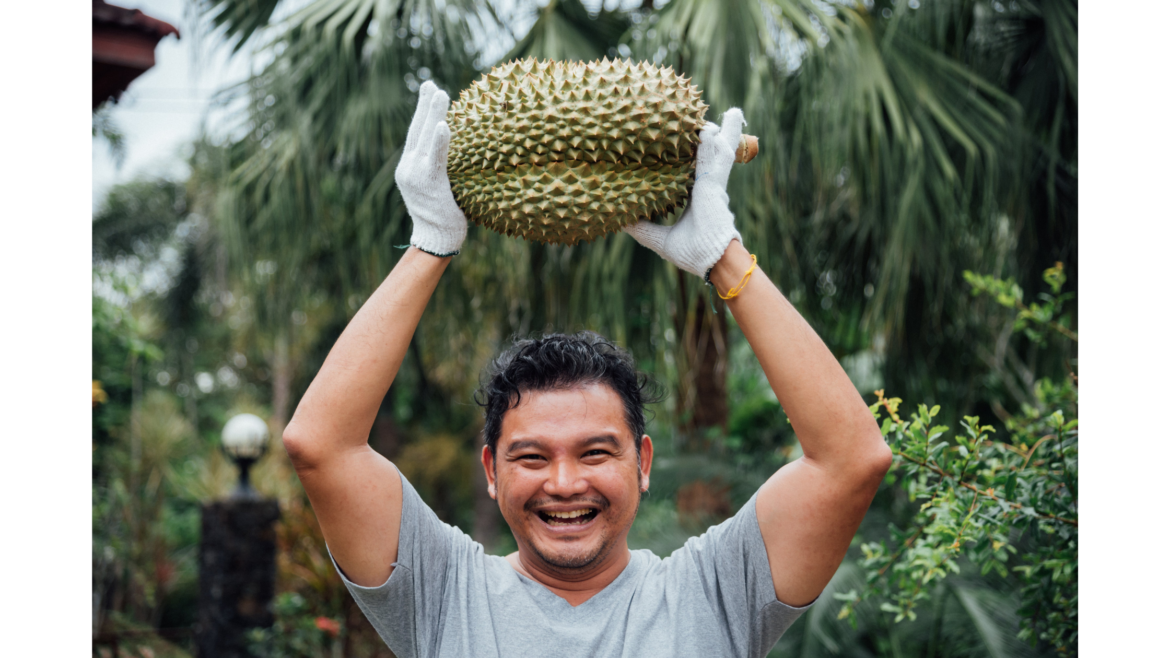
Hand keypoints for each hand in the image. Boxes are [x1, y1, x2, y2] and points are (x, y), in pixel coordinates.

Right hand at [396, 81, 466, 256]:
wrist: (436, 239)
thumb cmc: (447, 218)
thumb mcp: (442, 189)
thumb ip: (445, 170)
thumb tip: (468, 153)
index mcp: (410, 168)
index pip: (416, 134)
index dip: (422, 112)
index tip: (428, 90)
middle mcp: (408, 168)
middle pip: (415, 130)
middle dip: (424, 105)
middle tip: (430, 84)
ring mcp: (415, 175)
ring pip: (423, 138)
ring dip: (431, 114)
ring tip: (440, 93)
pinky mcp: (428, 183)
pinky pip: (434, 157)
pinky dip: (438, 140)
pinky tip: (443, 125)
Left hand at [623, 108, 744, 277]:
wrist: (714, 262)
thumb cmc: (693, 253)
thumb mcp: (660, 239)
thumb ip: (643, 228)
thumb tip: (620, 220)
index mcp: (697, 197)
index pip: (693, 170)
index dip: (690, 155)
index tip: (681, 142)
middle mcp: (707, 187)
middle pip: (709, 154)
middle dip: (710, 137)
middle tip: (702, 120)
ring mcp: (713, 184)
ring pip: (718, 150)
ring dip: (720, 131)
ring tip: (730, 113)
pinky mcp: (715, 185)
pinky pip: (717, 157)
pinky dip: (716, 142)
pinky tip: (711, 127)